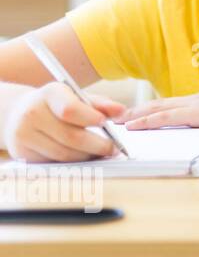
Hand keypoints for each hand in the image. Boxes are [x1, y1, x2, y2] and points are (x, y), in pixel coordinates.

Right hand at [2, 83, 123, 161]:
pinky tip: (82, 157)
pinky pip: (53, 162)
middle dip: (97, 145)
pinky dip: (71, 162)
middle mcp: (32, 113)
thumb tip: (122, 111)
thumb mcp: (77, 96)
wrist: (20, 112)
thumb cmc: (57, 104)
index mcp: (49, 94)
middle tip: (113, 149)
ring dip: (86, 156)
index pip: (70, 110)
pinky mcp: (21, 152)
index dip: (90, 118)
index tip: (105, 124)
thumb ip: (101, 104)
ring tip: (100, 153)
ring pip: (63, 154)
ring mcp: (23, 134)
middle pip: (70, 136)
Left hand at [114, 78, 198, 129]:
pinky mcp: (195, 113)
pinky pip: (164, 118)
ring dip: (134, 115)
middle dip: (136, 111)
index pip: (170, 104)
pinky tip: (133, 126)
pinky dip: (146, 121)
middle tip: (116, 117)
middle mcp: (194, 100)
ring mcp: (193, 105)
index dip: (151, 109)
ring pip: (155, 109)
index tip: (137, 114)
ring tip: (116, 122)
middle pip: (157, 104)